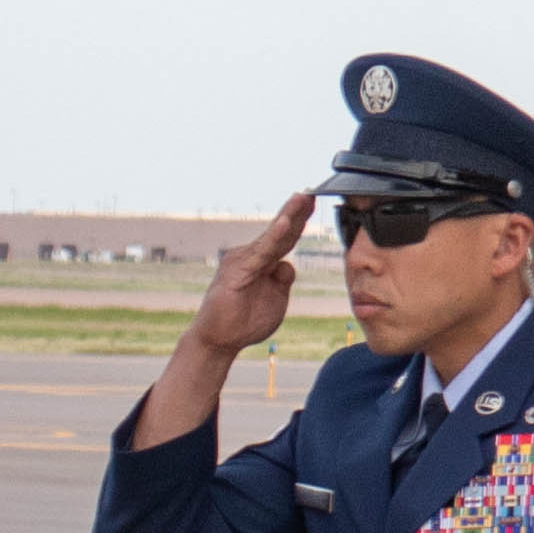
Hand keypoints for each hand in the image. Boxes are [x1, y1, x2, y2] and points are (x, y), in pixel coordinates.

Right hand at [133, 190, 313, 448]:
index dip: (299, 222)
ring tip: (303, 198)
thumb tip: (287, 264)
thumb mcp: (276, 299)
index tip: (313, 203)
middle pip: (280, 232)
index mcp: (262, 263)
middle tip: (313, 191)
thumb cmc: (245, 322)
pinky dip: (275, 235)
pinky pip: (261, 251)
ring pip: (272, 237)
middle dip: (297, 211)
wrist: (220, 341)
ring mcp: (243, 261)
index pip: (285, 238)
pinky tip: (287, 221)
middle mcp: (251, 256)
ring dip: (289, 216)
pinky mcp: (238, 271)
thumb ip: (282, 280)